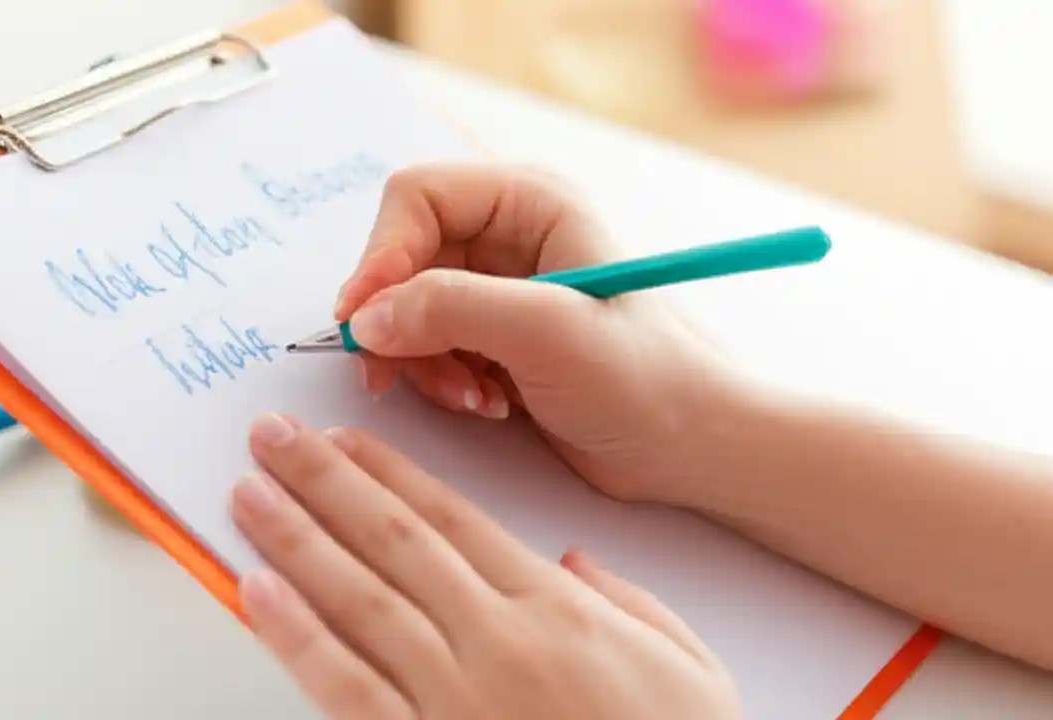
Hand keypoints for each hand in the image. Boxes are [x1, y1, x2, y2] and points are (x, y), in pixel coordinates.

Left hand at [232, 414, 741, 719]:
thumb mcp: (690, 667)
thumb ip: (629, 601)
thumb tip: (575, 560)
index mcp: (556, 610)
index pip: (452, 519)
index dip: (388, 473)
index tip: (345, 440)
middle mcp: (497, 641)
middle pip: (393, 541)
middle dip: (324, 480)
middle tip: (273, 436)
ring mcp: (455, 699)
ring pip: (359, 600)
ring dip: (296, 539)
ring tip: (250, 493)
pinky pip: (348, 688)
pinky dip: (297, 637)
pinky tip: (259, 592)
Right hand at [335, 164, 742, 503]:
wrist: (689, 446)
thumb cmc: (645, 378)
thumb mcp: (547, 332)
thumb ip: (451, 310)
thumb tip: (366, 318)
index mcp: (530, 202)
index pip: (415, 198)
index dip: (380, 253)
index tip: (363, 318)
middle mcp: (508, 236)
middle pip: (400, 257)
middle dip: (398, 321)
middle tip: (398, 374)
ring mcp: (497, 289)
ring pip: (405, 308)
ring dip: (421, 361)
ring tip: (472, 397)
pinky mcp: (491, 338)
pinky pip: (426, 347)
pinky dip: (439, 380)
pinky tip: (486, 404)